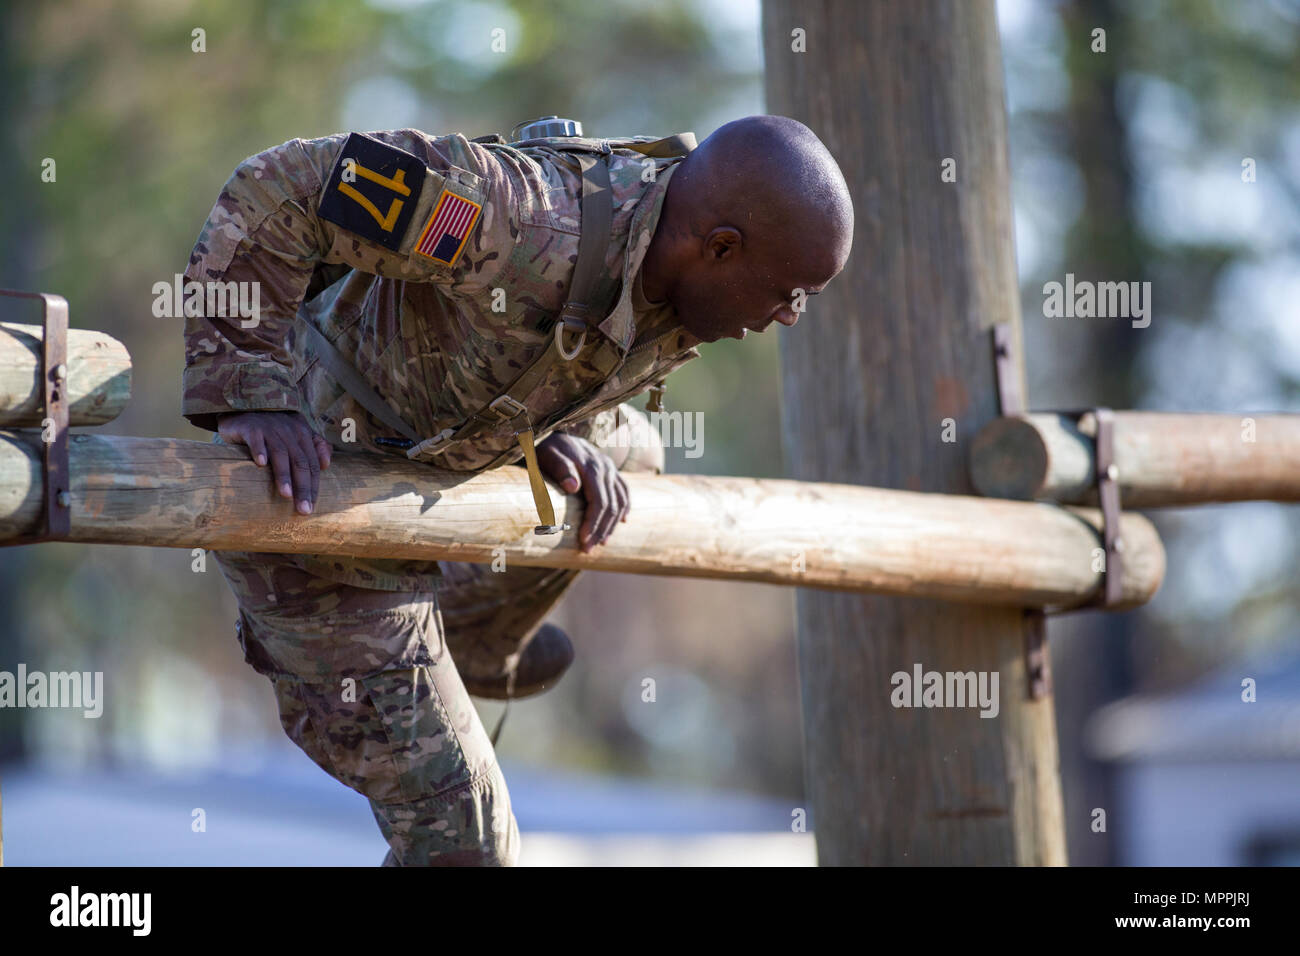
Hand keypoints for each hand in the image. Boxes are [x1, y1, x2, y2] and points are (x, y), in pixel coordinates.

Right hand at [217, 411, 331, 514]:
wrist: (242, 411)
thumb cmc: (271, 430)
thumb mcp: (294, 435)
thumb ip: (314, 446)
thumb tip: (327, 465)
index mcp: (303, 434)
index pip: (312, 463)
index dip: (314, 485)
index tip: (312, 507)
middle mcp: (289, 430)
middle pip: (300, 461)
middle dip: (303, 487)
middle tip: (303, 509)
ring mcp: (270, 427)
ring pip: (280, 453)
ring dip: (283, 475)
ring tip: (286, 495)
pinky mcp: (250, 427)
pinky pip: (256, 440)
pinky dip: (259, 451)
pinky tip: (261, 465)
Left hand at [535, 433, 628, 551]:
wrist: (553, 432)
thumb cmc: (546, 448)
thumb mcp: (547, 455)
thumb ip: (560, 468)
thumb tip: (574, 487)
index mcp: (591, 467)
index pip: (599, 502)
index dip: (593, 524)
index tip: (584, 542)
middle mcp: (605, 467)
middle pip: (611, 505)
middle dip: (601, 529)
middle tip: (588, 549)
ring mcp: (610, 468)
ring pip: (620, 500)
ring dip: (612, 524)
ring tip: (602, 542)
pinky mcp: (610, 470)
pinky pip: (624, 490)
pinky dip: (624, 507)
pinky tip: (622, 522)